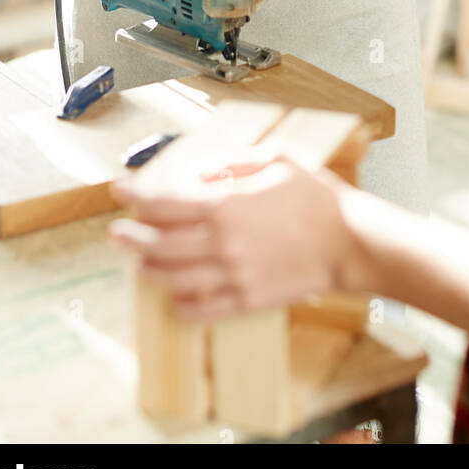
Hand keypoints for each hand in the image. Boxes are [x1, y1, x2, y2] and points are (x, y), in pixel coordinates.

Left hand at [109, 155, 354, 320]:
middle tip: (117, 233)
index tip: (120, 190)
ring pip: (175, 278)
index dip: (135, 197)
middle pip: (160, 245)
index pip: (164, 204)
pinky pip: (204, 309)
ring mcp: (234, 275)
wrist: (350, 241)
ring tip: (138, 265)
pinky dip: (183, 306)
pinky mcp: (248, 299)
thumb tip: (198, 174)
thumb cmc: (317, 196)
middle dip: (132, 238)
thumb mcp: (277, 159)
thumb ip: (232, 164)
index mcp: (226, 205)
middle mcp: (223, 243)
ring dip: (149, 271)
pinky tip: (174, 300)